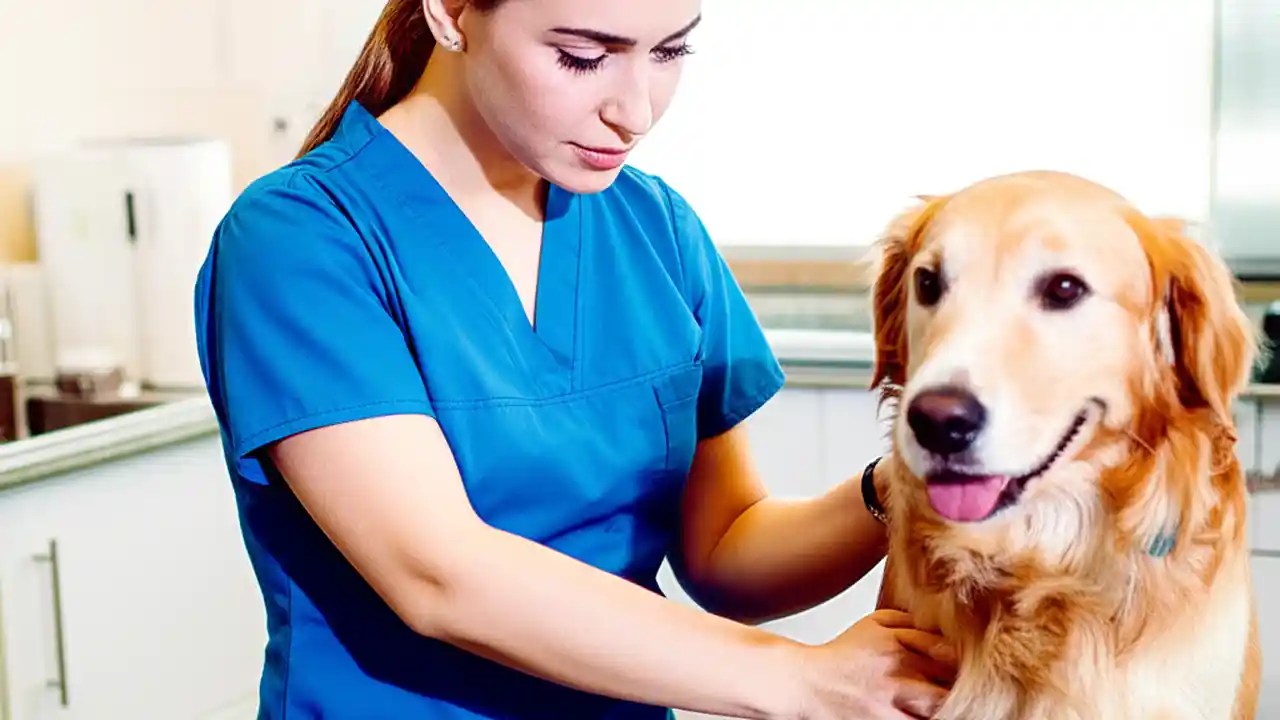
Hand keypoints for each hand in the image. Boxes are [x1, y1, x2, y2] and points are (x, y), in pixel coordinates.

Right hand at [795, 608, 956, 719]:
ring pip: (939, 710)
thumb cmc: (840, 656)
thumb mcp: (872, 623)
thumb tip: (940, 624)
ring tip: (947, 705)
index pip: (948, 652)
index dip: (966, 661)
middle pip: (950, 683)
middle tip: (963, 689)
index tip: (974, 666)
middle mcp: (897, 673)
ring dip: (949, 708)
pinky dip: (926, 719)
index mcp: (898, 643)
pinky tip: (923, 714)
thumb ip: (907, 620)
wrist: (805, 684)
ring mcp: (891, 703)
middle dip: (962, 687)